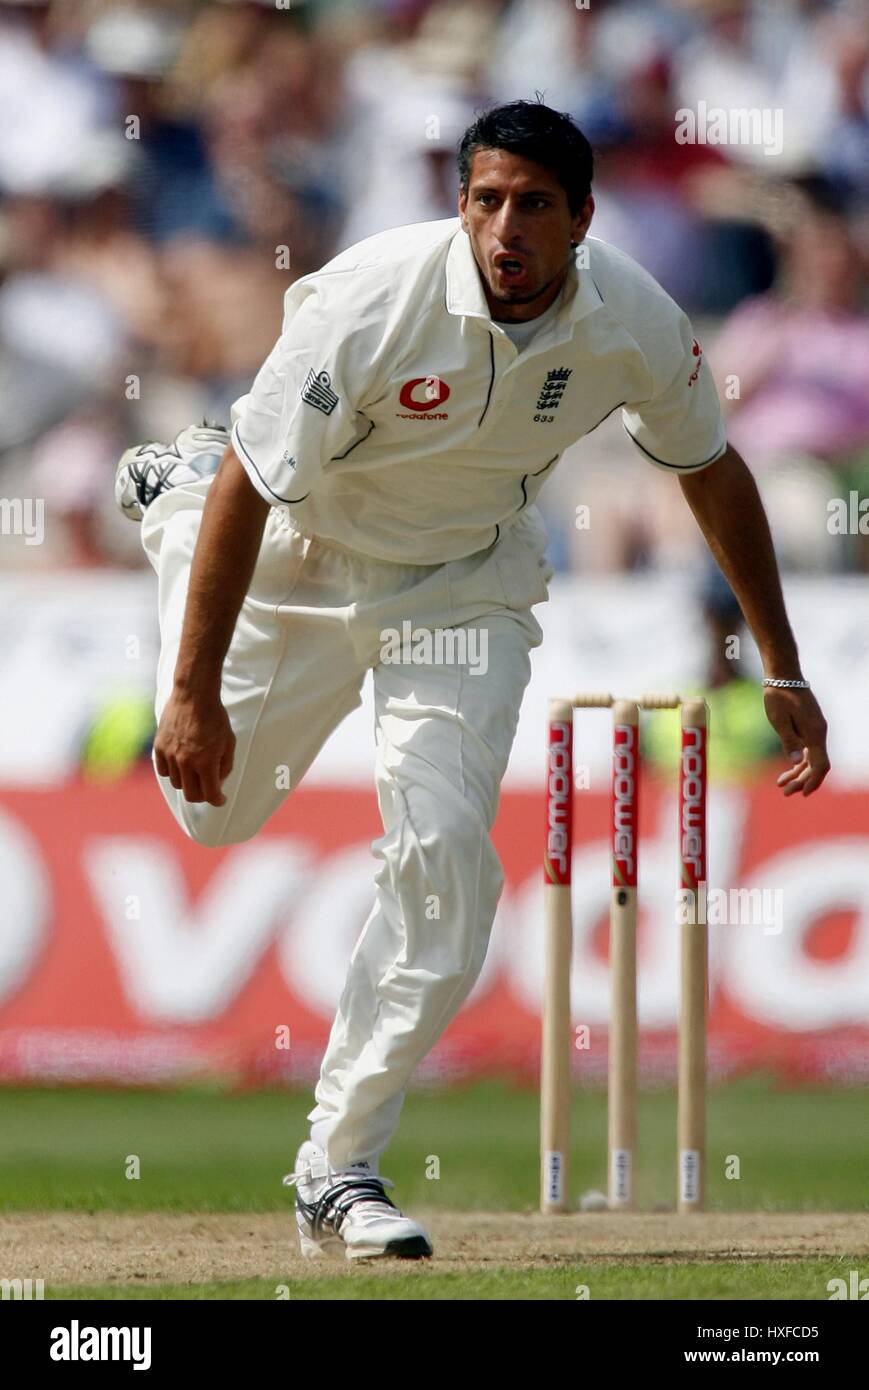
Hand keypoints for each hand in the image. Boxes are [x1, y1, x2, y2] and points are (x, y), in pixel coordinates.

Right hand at [153, 690, 234, 805]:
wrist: (193, 695)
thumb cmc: (215, 717)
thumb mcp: (229, 742)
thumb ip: (225, 766)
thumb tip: (219, 782)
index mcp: (206, 762)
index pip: (210, 794)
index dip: (218, 800)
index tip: (221, 799)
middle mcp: (186, 762)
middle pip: (191, 795)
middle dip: (203, 795)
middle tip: (208, 789)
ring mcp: (170, 755)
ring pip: (177, 784)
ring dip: (188, 782)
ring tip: (195, 771)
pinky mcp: (159, 747)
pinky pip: (163, 771)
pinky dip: (172, 772)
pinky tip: (180, 765)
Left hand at [763, 686, 829, 797]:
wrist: (783, 676)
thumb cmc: (779, 696)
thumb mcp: (779, 720)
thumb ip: (789, 741)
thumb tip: (796, 762)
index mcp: (815, 732)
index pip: (820, 764)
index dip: (813, 781)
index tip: (802, 793)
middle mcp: (819, 732)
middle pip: (816, 765)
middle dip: (802, 781)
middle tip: (785, 792)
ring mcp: (815, 730)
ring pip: (812, 759)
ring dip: (799, 774)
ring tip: (781, 785)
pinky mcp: (809, 728)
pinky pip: (808, 750)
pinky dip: (798, 762)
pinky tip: (786, 771)